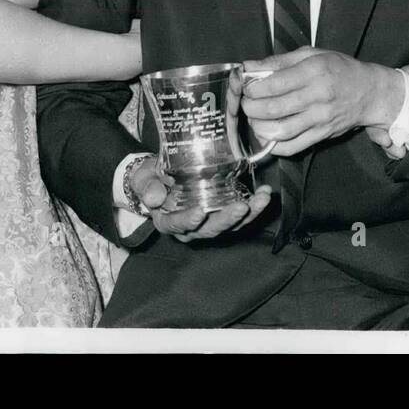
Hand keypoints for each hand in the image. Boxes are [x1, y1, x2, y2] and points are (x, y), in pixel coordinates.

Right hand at [129, 156, 272, 242]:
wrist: (161, 178)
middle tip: (242, 206)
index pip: (177, 225)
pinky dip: (254, 206)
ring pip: (231, 225)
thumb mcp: (143, 179)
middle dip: (228, 219)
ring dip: (249, 214)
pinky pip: (240, 216)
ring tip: (262, 199)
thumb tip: (155, 198)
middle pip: (211, 229)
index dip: (188, 221)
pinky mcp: (223, 214)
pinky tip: (264, 194)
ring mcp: (209, 223)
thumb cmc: (151, 179)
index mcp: (168, 222)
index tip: (199, 212)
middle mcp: (191, 228)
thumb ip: (147, 187)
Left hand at [241, 47, 402, 157]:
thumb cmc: (339, 69)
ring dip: (259, 127)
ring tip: (254, 119)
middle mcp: (317, 96)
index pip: (274, 84)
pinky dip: (274, 145)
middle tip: (245, 104)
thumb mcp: (312, 55)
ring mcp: (320, 119)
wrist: (369, 92)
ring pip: (281, 130)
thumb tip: (249, 66)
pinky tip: (267, 136)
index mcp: (313, 72)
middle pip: (274, 109)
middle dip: (251, 108)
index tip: (246, 88)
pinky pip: (293, 146)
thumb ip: (279, 61)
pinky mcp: (322, 135)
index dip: (253, 88)